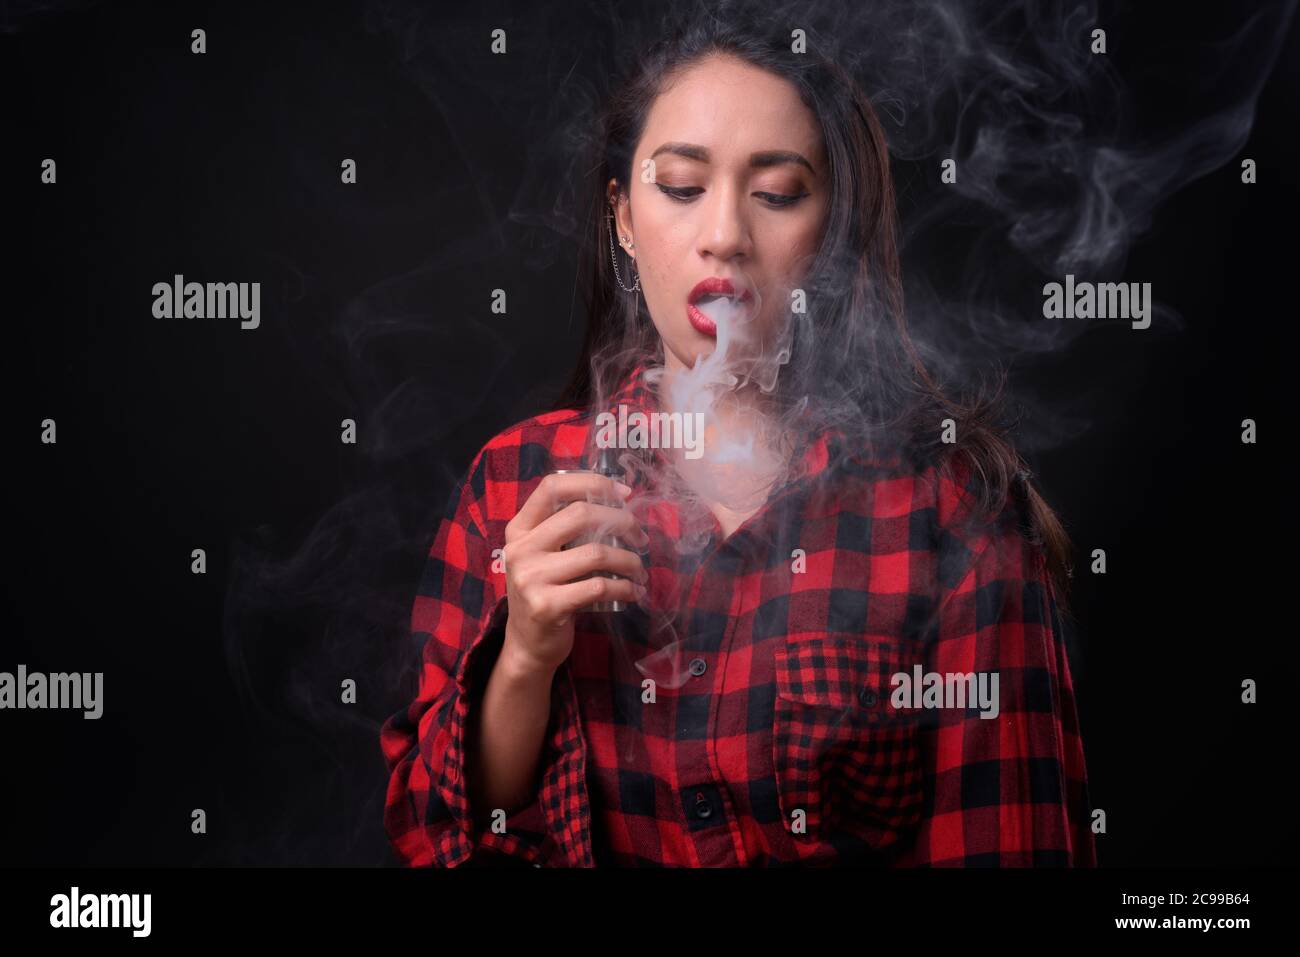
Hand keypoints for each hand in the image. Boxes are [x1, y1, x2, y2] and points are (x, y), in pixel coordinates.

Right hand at [500, 472, 649, 674]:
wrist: (528, 644)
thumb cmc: (546, 591)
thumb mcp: (544, 554)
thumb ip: (565, 529)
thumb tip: (620, 501)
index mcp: (519, 529)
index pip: (552, 486)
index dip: (592, 483)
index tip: (624, 494)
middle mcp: (520, 549)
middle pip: (581, 515)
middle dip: (622, 522)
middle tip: (640, 538)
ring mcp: (530, 578)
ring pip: (597, 553)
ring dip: (629, 560)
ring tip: (639, 570)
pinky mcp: (547, 606)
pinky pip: (599, 586)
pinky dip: (625, 587)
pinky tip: (634, 591)